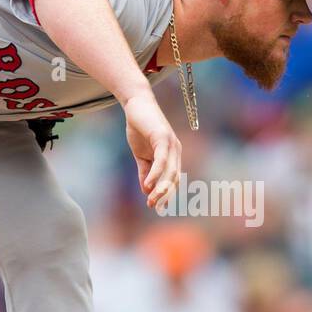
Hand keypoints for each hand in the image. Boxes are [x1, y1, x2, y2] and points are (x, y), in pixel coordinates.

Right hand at [123, 93, 181, 209]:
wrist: (136, 104)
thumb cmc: (139, 127)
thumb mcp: (140, 154)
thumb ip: (144, 171)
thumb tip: (146, 189)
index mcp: (172, 155)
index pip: (173, 179)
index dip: (166, 194)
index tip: (157, 206)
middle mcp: (176, 150)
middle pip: (174, 178)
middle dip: (164, 195)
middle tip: (153, 206)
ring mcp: (171, 144)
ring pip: (169, 172)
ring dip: (160, 189)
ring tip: (151, 201)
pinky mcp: (163, 137)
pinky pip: (161, 160)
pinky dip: (155, 174)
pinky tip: (148, 185)